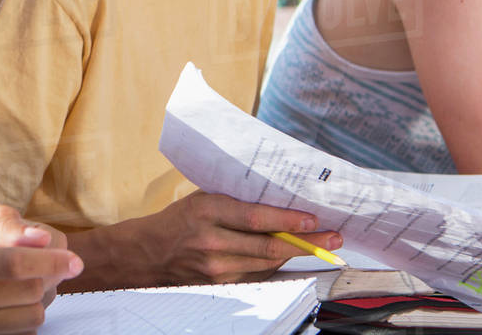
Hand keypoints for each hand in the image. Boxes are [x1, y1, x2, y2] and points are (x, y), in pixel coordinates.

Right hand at [0, 204, 81, 333]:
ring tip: (26, 285)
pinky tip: (14, 305)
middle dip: (48, 277)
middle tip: (48, 267)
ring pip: (30, 318)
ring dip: (40, 300)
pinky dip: (27, 319)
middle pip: (28, 292)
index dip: (51, 260)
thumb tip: (43, 237)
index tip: (75, 259)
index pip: (13, 264)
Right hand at [147, 192, 341, 284]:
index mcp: (206, 211)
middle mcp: (211, 241)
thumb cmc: (178, 220)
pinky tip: (290, 255)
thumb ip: (235, 198)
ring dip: (296, 254)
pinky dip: (275, 264)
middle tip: (332, 238)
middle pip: (268, 246)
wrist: (149, 253)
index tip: (312, 218)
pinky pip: (257, 274)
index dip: (287, 220)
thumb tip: (277, 197)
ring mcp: (216, 268)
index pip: (255, 218)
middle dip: (306, 242)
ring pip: (267, 262)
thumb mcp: (202, 198)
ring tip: (321, 246)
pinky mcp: (221, 284)